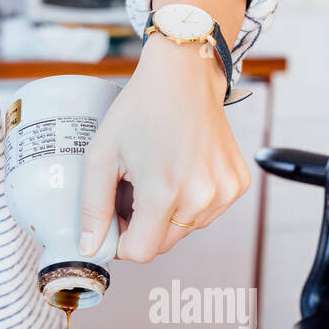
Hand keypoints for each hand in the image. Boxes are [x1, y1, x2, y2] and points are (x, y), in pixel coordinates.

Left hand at [79, 35, 250, 262]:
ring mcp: (224, 191)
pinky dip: (191, 201)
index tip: (115, 220)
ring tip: (158, 175)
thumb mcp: (102, 154)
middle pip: (163, 243)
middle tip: (132, 191)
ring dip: (168, 215)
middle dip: (143, 227)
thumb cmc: (140, 108)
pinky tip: (181, 170)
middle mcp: (200, 196)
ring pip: (186, 229)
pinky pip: (207, 212)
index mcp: (163, 191)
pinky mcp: (238, 184)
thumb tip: (89, 248)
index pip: (141, 252)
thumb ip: (93, 206)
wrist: (183, 76)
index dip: (121, 242)